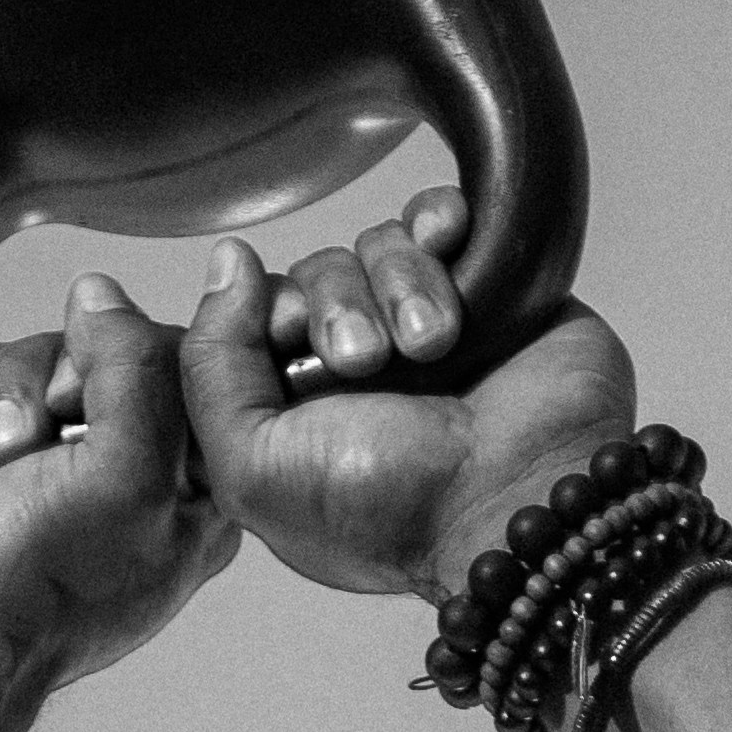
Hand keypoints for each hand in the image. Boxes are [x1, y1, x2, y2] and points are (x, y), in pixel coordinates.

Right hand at [0, 276, 236, 689]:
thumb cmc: (31, 587)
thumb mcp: (123, 476)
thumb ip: (139, 369)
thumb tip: (100, 298)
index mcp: (190, 494)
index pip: (182, 368)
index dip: (122, 361)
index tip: (77, 404)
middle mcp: (124, 478)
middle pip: (88, 355)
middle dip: (30, 390)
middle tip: (13, 453)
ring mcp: (45, 469)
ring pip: (16, 364)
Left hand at [181, 194, 638, 605]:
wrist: (521, 499)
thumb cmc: (392, 509)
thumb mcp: (256, 469)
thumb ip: (211, 371)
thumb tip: (228, 262)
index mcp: (303, 415)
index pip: (259, 318)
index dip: (271, 315)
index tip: (299, 349)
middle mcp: (364, 373)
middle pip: (318, 275)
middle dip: (338, 305)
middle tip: (369, 361)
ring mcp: (429, 331)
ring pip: (379, 249)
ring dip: (399, 284)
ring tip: (432, 345)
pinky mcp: (491, 296)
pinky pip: (439, 223)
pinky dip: (437, 222)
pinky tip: (451, 242)